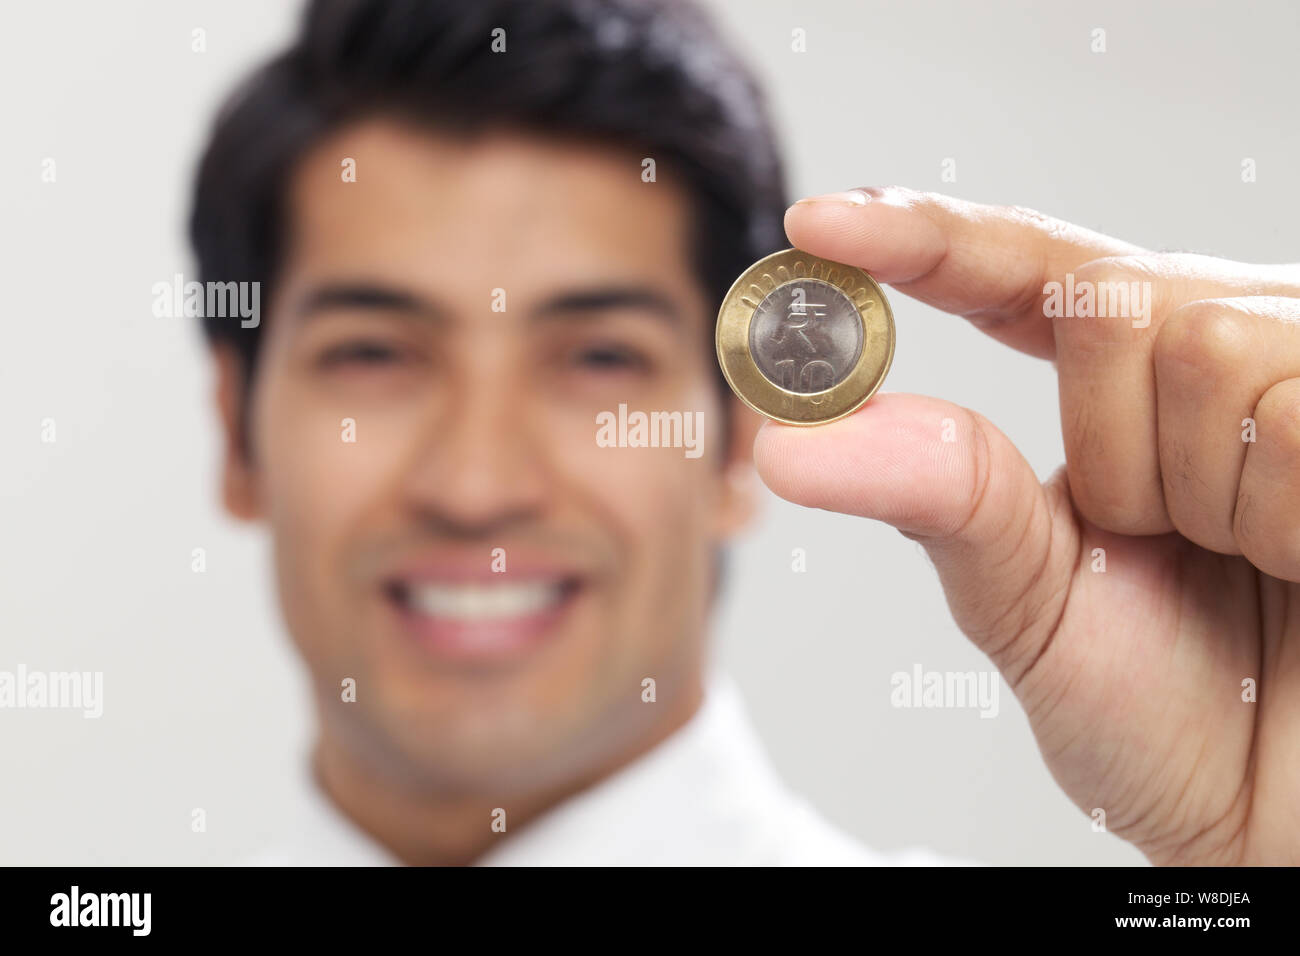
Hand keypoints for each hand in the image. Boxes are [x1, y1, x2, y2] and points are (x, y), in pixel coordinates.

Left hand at [755, 186, 1299, 864]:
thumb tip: (788, 440)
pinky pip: (1293, 411)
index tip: (814, 224)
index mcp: (1128, 383)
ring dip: (1201, 493)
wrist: (1284, 811)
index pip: (1018, 273)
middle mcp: (1223, 349)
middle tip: (1166, 546)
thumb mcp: (1030, 600)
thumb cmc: (1168, 712)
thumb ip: (941, 499)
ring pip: (1202, 351)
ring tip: (1253, 565)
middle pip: (1109, 302)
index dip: (922, 239)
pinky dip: (1277, 511)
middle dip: (1111, 447)